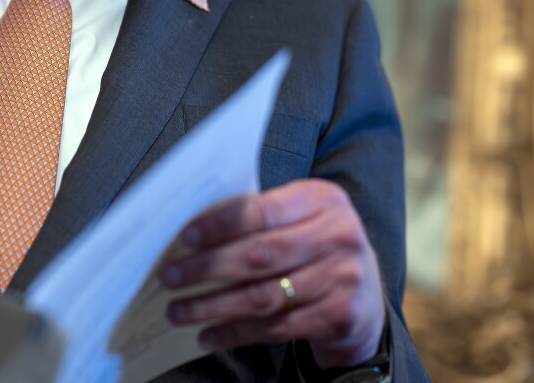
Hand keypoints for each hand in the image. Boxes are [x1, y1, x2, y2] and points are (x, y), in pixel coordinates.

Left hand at [159, 180, 385, 369]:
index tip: (184, 238)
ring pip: (263, 297)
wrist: (364, 287)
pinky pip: (276, 328)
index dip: (220, 225)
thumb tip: (192, 231)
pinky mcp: (338, 316)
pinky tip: (208, 335)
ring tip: (178, 310)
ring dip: (213, 307)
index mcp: (323, 200)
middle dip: (207, 268)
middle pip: (259, 256)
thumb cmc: (314, 241)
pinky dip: (236, 333)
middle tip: (170, 277)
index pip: (262, 211)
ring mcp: (342, 279)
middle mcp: (339, 236)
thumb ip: (260, 215)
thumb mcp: (301, 214)